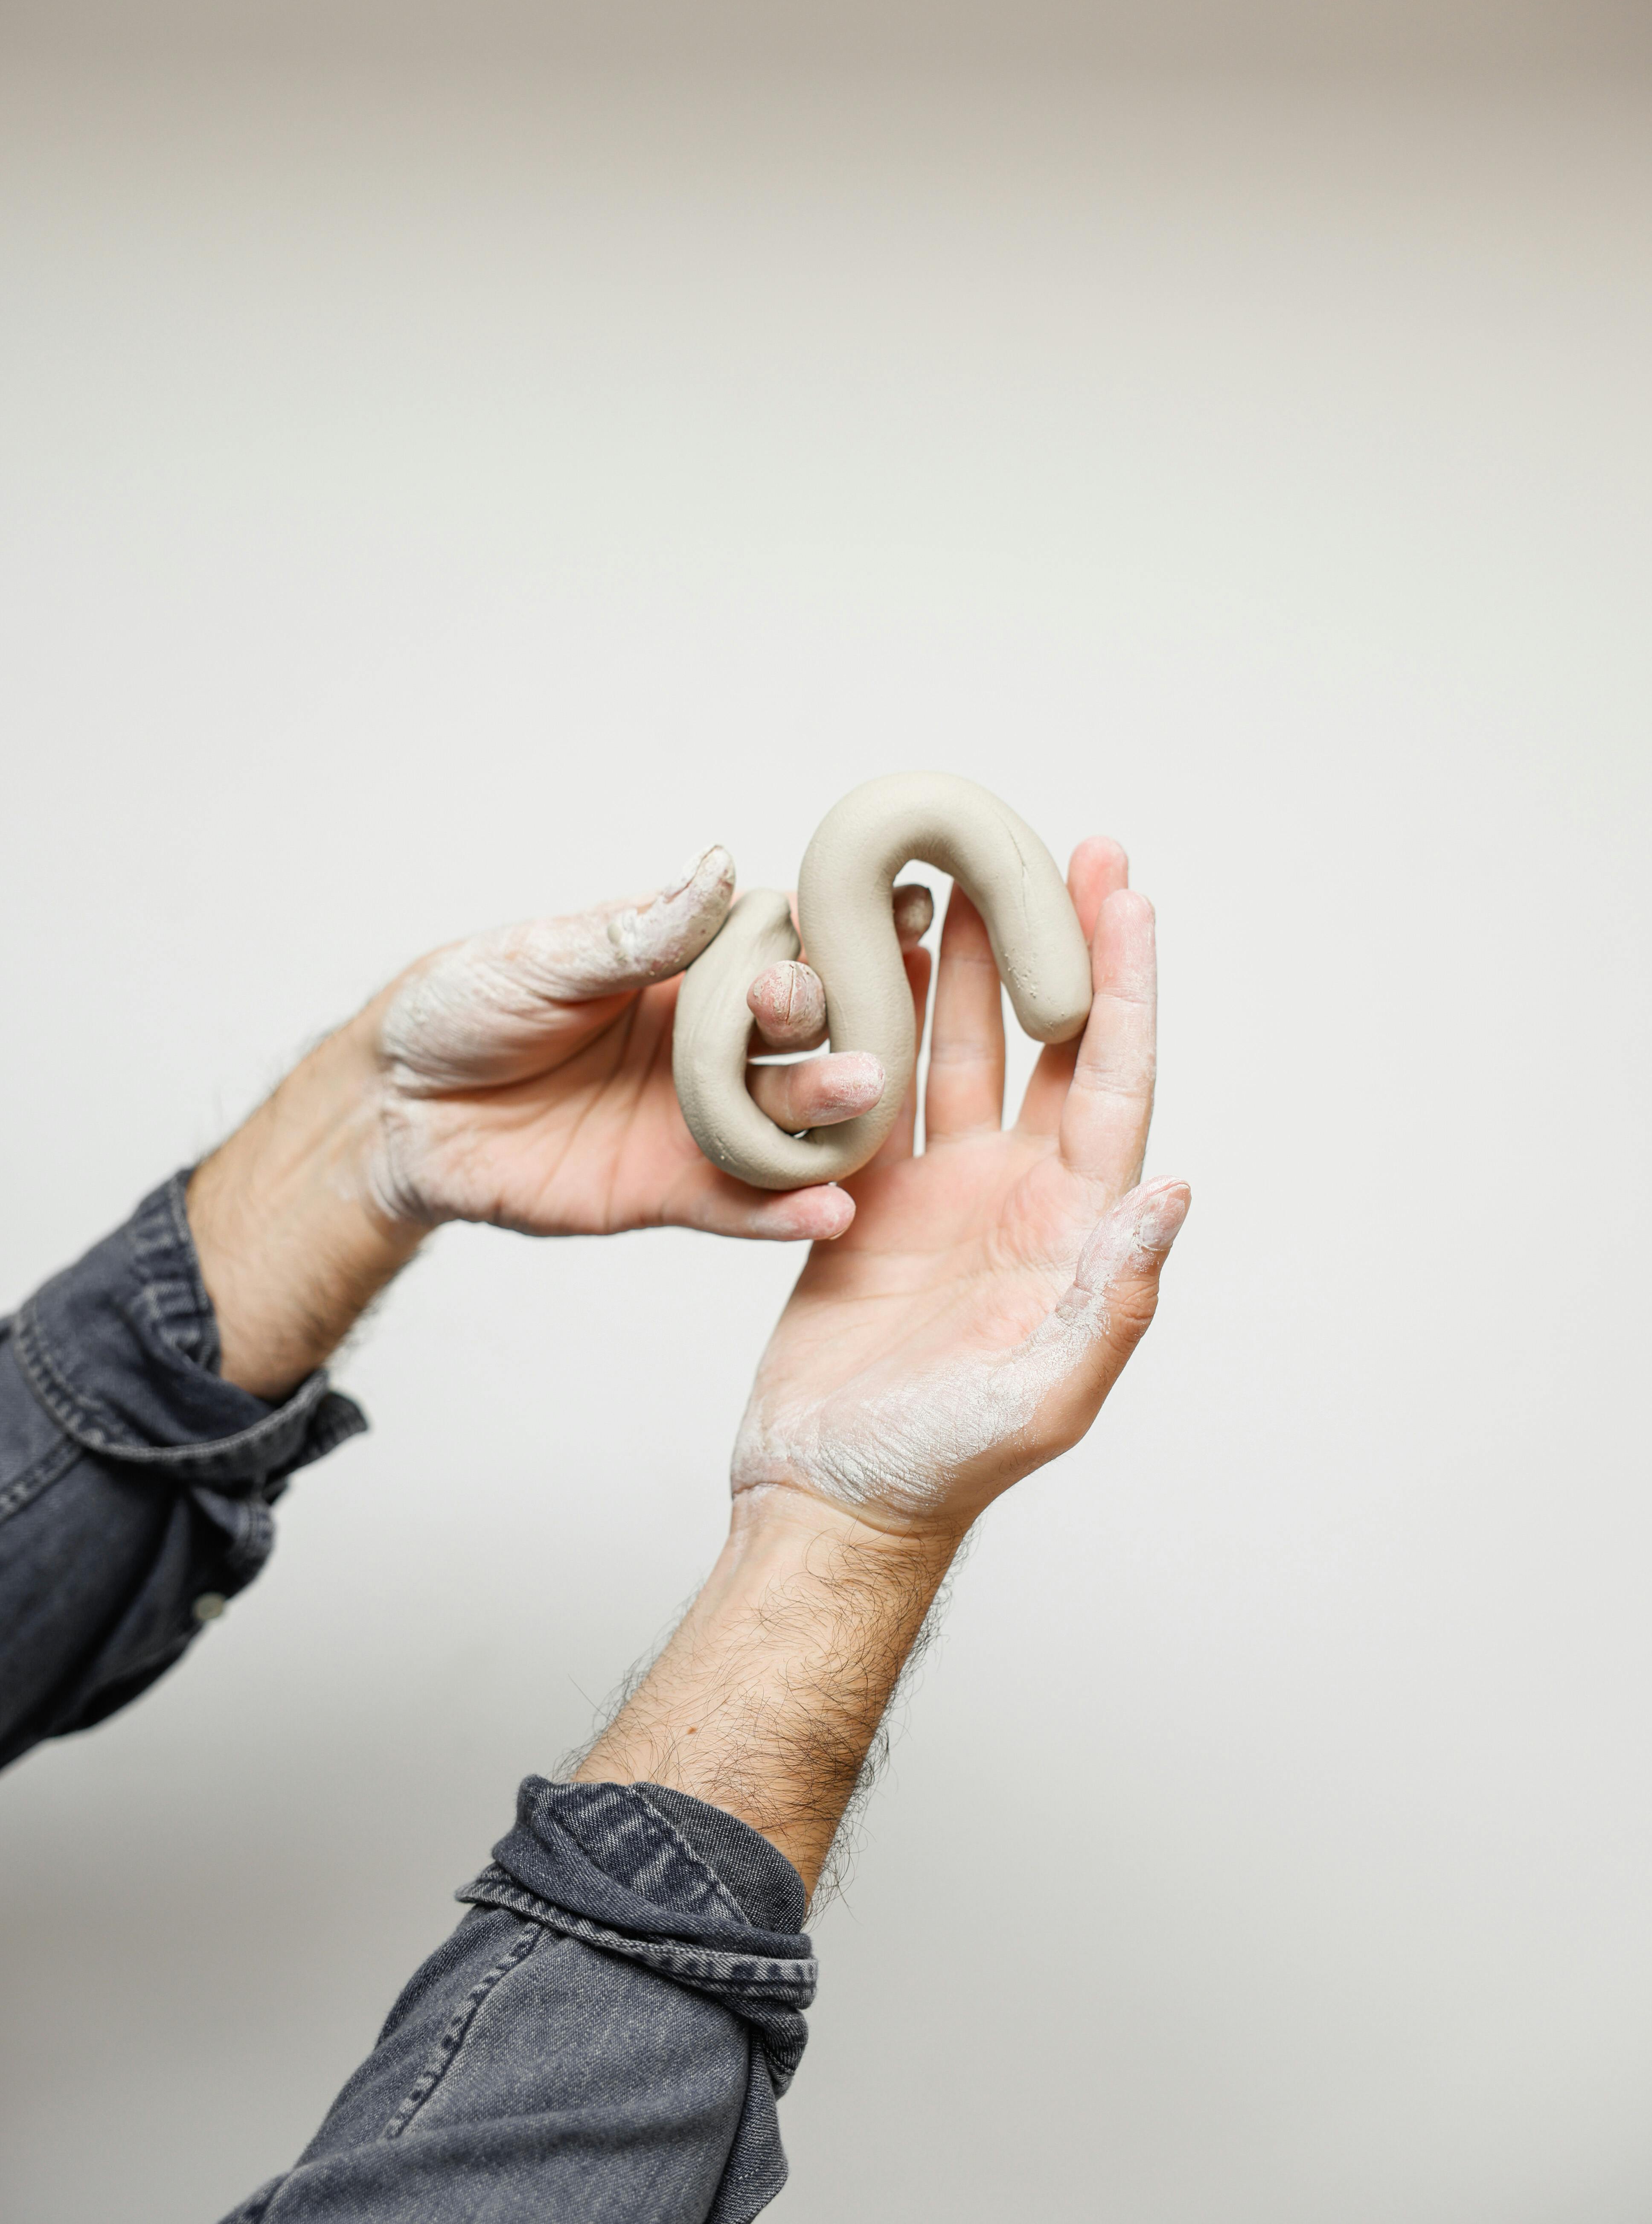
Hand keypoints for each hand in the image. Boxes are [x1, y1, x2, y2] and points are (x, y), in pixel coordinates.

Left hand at [365, 847, 912, 1242]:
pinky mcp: (672, 1190)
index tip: (904, 911)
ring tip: (864, 1097)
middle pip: (801, 1031)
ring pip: (786, 1115)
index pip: (786, 941)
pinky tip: (830, 1208)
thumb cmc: (465, 1005)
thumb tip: (718, 868)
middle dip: (838, 1021)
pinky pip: (741, 1205)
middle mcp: (716, 1040)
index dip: (845, 930)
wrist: (397, 1108)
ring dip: (832, 1108)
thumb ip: (638, 932)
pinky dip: (787, 1211)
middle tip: (861, 1019)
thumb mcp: (543, 957)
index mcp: (694, 966)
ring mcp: (701, 1118)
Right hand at [731, 841, 1188, 1535]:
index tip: (1128, 892)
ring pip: (965, 1048)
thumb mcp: (1045, 1394)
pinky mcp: (872, 1197)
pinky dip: (883, 1022)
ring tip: (967, 870)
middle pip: (1049, 1041)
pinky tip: (878, 958)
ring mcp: (947, 1191)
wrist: (833, 1496)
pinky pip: (882, 1088)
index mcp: (1075, 1224)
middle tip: (1066, 844)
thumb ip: (1112, 1297)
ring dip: (972, 963)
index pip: (1111, 1077)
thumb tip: (1174, 1194)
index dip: (1122, 984)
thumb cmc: (944, 1465)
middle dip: (1059, 944)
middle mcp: (1020, 1191)